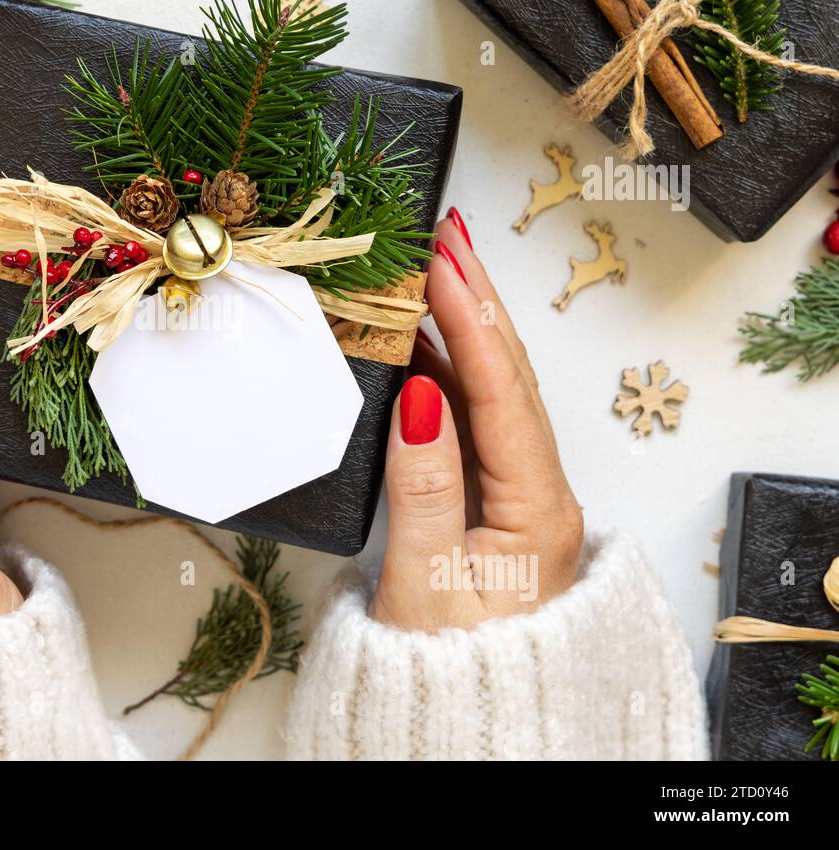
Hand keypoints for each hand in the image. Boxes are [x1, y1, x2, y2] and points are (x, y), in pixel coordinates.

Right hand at [370, 209, 582, 632]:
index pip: (504, 392)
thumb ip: (424, 485)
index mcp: (536, 509)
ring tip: (434, 268)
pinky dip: (447, 372)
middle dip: (479, 300)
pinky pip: (471, 420)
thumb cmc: (450, 666)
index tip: (441, 260)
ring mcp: (514, 495)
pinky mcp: (487, 501)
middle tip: (448, 233)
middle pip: (510, 377)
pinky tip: (422, 344)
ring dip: (463, 328)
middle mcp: (536, 493)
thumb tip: (420, 395)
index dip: (472, 321)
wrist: (465, 724)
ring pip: (491, 393)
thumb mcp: (426, 580)